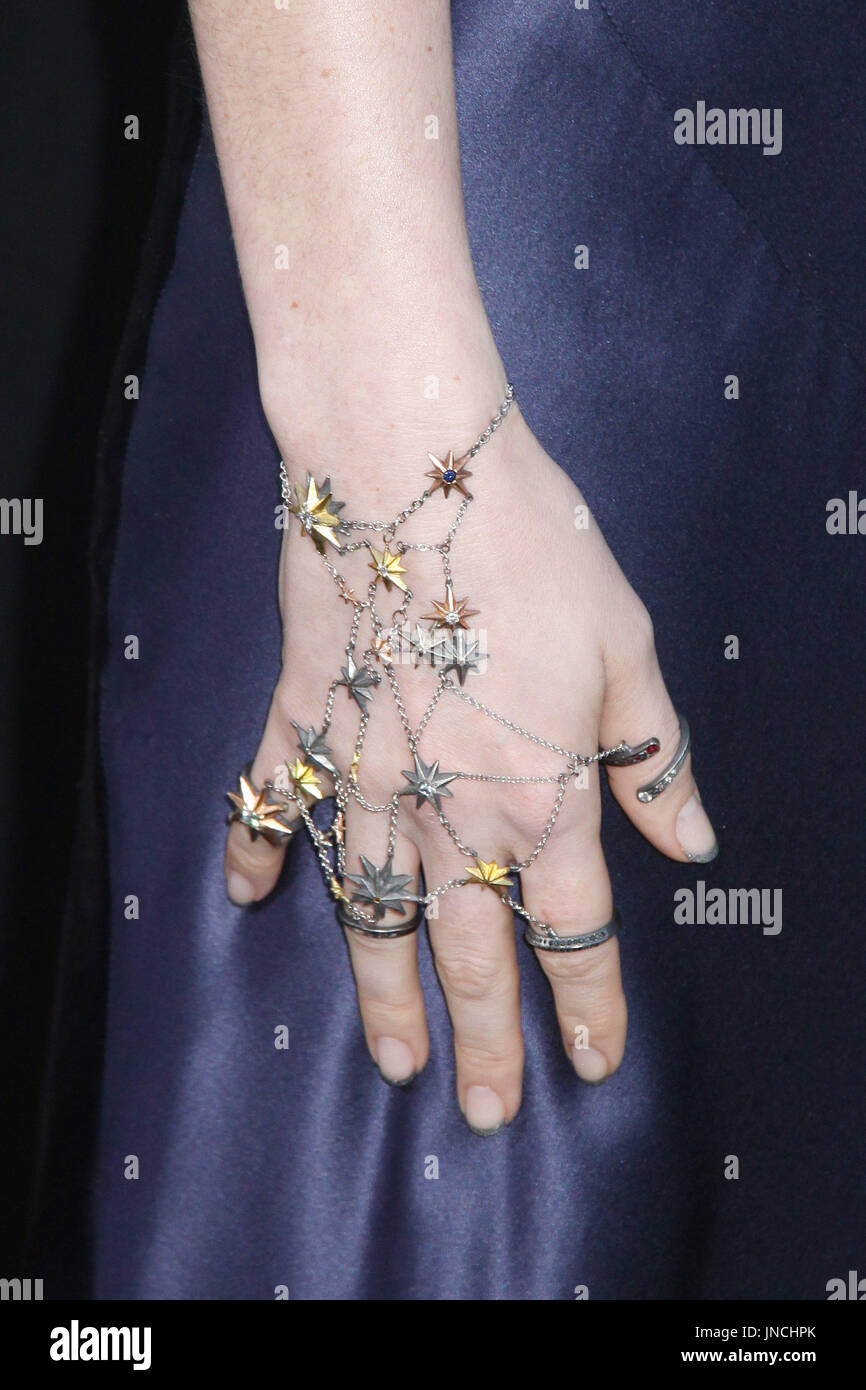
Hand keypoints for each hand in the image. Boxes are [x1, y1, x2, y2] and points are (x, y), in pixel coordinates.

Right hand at [223, 400, 717, 1133]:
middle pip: (470, 953)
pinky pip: (272, 803)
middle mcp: (449, 809)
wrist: (415, 467)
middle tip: (486, 1111)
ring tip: (396, 1060)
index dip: (589, 1007)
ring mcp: (365, 773)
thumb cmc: (534, 549)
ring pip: (372, 912)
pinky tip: (248, 898)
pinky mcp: (304, 721)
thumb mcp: (629, 650)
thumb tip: (691, 838)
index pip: (575, 934)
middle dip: (488, 1041)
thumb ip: (653, 759)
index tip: (593, 1061)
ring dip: (384, 994)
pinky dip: (258, 852)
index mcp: (542, 798)